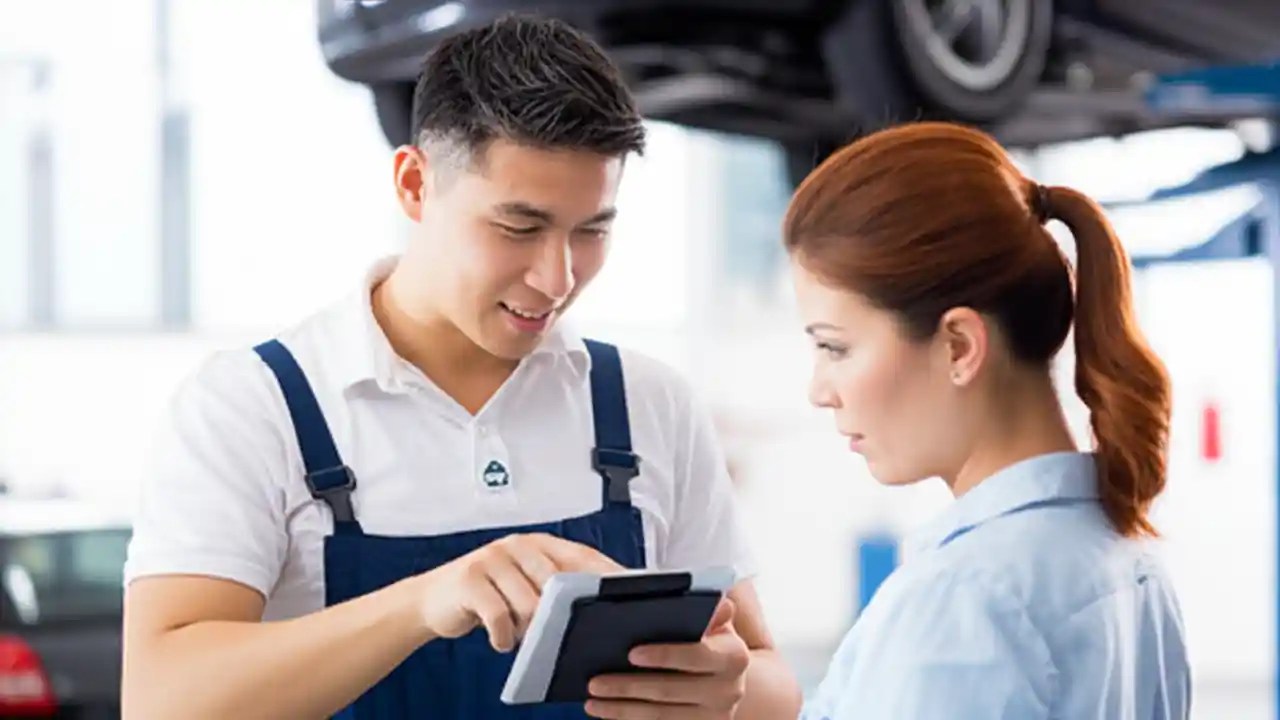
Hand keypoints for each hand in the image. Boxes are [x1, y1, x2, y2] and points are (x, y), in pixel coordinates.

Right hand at [417, 533, 622, 651]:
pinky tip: (502, 641)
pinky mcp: (469, 579)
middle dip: (563, 613)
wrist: (432, 599)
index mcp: (538, 544)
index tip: (630, 588)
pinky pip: (498, 616)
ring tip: (523, 638)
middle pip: (557, 582)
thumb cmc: (487, 595)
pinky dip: (503, 636)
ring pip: (529, 603)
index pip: (582, 555)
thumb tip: (597, 608)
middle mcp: (517, 545)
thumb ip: (553, 587)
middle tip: (563, 633)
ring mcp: (492, 559)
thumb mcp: (522, 584)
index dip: (606, 572)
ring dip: (530, 631)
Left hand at [586, 597, 749, 718]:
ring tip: (592, 702)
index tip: (631, 653)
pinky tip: (608, 715)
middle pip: (670, 691)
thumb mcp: (713, 623)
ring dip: (622, 710)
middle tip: (594, 682)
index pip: (697, 655)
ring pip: (661, 716)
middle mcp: (729, 691)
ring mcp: (714, 717)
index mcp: (734, 656)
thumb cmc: (711, 642)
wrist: (729, 681)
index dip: (664, 655)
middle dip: (628, 686)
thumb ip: (706, 610)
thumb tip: (713, 602)